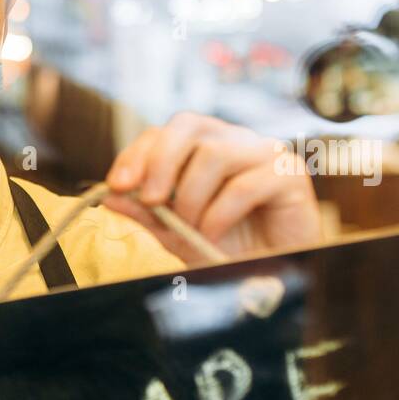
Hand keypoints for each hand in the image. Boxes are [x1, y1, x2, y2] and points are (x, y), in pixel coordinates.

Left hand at [104, 112, 319, 261]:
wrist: (271, 273)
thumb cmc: (225, 248)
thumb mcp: (175, 233)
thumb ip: (145, 213)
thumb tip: (110, 196)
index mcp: (205, 146)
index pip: (165, 132)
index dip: (138, 154)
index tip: (118, 185)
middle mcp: (234, 141)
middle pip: (188, 126)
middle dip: (160, 163)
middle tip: (150, 201)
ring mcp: (264, 152)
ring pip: (214, 154)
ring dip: (191, 197)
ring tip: (190, 229)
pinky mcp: (289, 174)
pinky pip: (244, 184)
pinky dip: (219, 215)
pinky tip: (212, 237)